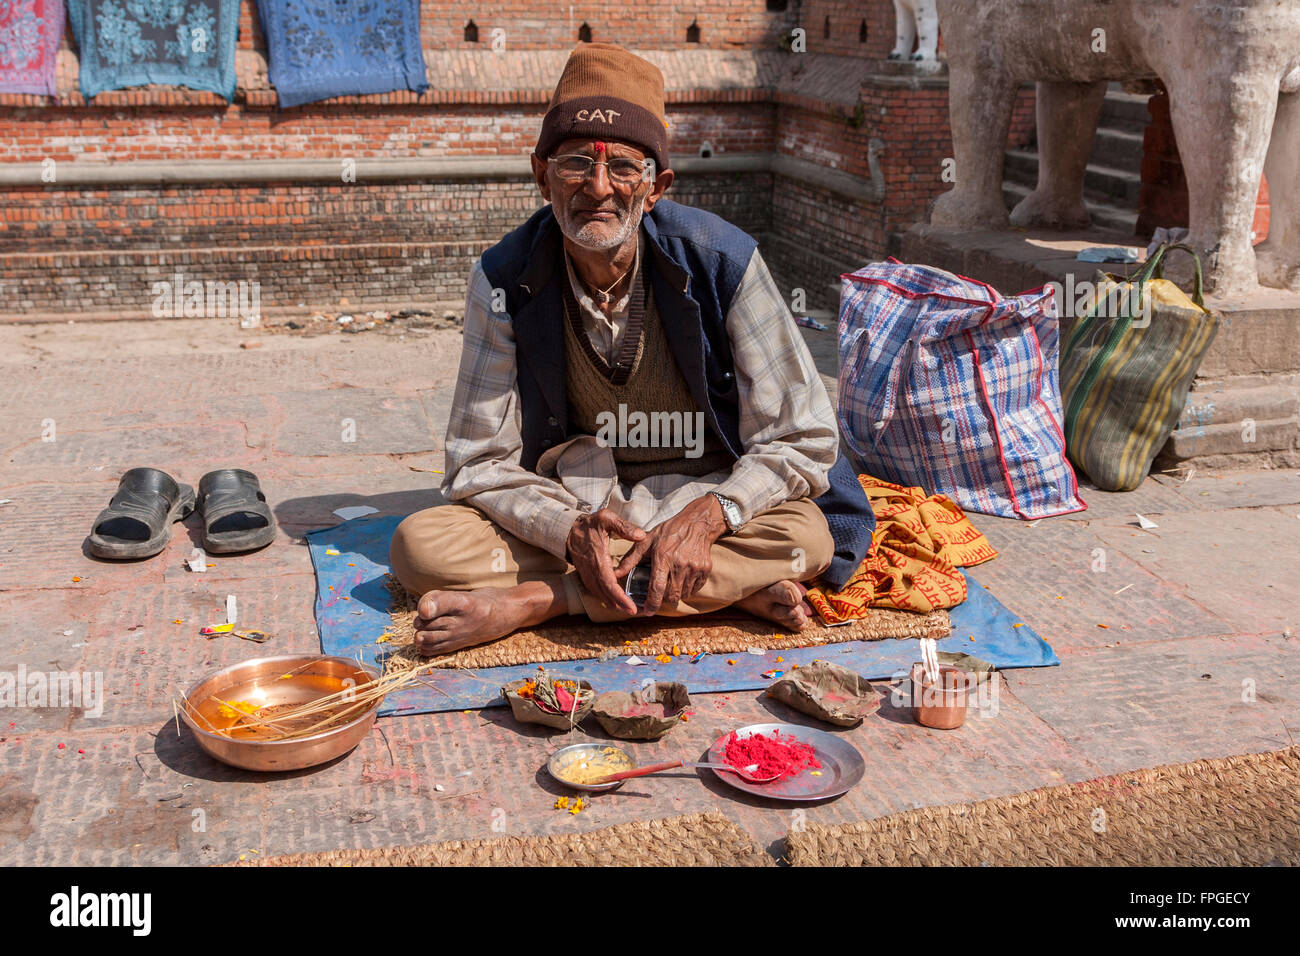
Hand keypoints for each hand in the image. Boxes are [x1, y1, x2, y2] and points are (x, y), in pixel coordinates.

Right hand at [566, 508, 645, 615]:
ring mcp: (587, 576)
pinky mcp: (587, 577)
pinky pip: (597, 593)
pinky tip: (618, 603)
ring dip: (615, 605)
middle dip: (621, 606)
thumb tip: (641, 535)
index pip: (609, 584)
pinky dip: (608, 600)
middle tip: (637, 612)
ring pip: (601, 596)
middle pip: (606, 595)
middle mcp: (591, 571)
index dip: (620, 597)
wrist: (569, 530)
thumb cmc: (589, 524)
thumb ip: (624, 526)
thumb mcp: (606, 518)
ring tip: (631, 610)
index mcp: (597, 559)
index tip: (631, 607)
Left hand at [615, 495, 727, 615]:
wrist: (697, 524)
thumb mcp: (646, 541)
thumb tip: (615, 574)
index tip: (647, 611)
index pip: (657, 588)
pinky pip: (694, 589)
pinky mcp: (705, 570)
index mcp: (663, 557)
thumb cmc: (669, 531)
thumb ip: (630, 559)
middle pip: (671, 595)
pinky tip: (681, 580)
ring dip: (674, 595)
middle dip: (662, 600)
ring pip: (683, 594)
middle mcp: (680, 564)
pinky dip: (686, 589)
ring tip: (669, 585)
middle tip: (658, 596)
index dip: (652, 603)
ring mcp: (695, 568)